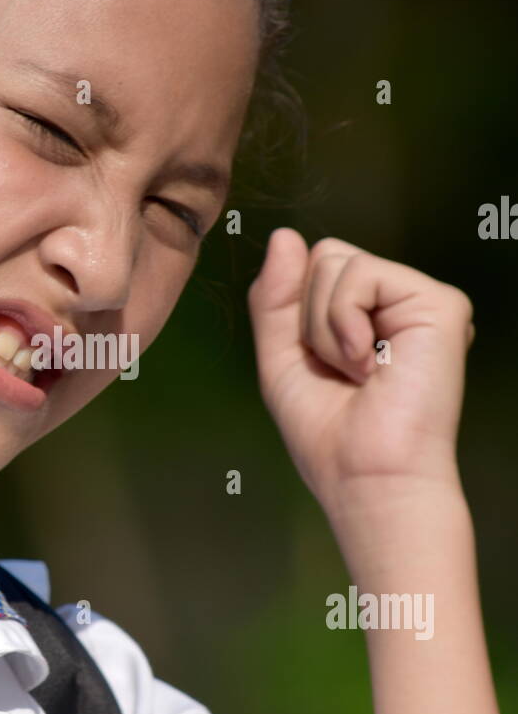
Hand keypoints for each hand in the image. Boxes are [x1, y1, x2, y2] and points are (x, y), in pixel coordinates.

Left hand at [247, 229, 474, 512]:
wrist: (366, 476)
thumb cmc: (330, 436)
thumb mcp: (281, 359)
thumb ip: (275, 296)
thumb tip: (284, 236)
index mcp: (365, 317)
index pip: (310, 270)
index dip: (296, 314)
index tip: (318, 366)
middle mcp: (395, 304)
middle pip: (322, 256)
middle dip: (309, 319)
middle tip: (341, 371)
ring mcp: (419, 300)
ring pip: (334, 260)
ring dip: (325, 327)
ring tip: (358, 371)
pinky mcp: (439, 302)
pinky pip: (360, 271)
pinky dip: (345, 321)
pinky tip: (370, 362)